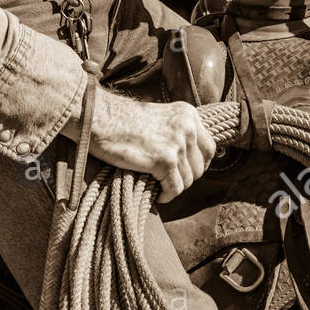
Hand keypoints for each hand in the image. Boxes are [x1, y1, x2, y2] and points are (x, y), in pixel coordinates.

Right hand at [62, 88, 215, 201]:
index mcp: (188, 114)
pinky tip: (156, 194)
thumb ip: (177, 132)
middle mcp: (188, 126)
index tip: (184, 172)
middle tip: (168, 181)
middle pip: (201, 166)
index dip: (198, 164)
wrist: (100, 118)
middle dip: (186, 177)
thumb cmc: (121, 121)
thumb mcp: (159, 118)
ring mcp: (177, 143)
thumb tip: (188, 159)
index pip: (209, 148)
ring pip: (188, 180)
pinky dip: (166, 195)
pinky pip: (175, 188)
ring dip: (173, 187)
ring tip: (158, 185)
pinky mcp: (165, 159)